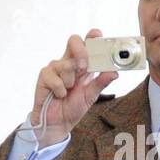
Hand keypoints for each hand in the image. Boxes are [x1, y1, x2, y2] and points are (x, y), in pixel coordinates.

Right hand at [29, 30, 117, 144]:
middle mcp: (69, 62)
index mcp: (83, 64)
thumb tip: (115, 72)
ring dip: (70, 81)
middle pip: (74, 41)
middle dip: (81, 51)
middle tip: (85, 66)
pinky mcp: (44, 76)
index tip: (98, 35)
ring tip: (68, 91)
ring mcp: (56, 67)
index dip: (93, 36)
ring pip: (66, 64)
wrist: (59, 123)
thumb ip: (102, 82)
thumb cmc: (74, 107)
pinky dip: (59, 89)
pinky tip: (59, 95)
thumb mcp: (91, 95)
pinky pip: (54, 77)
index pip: (88, 43)